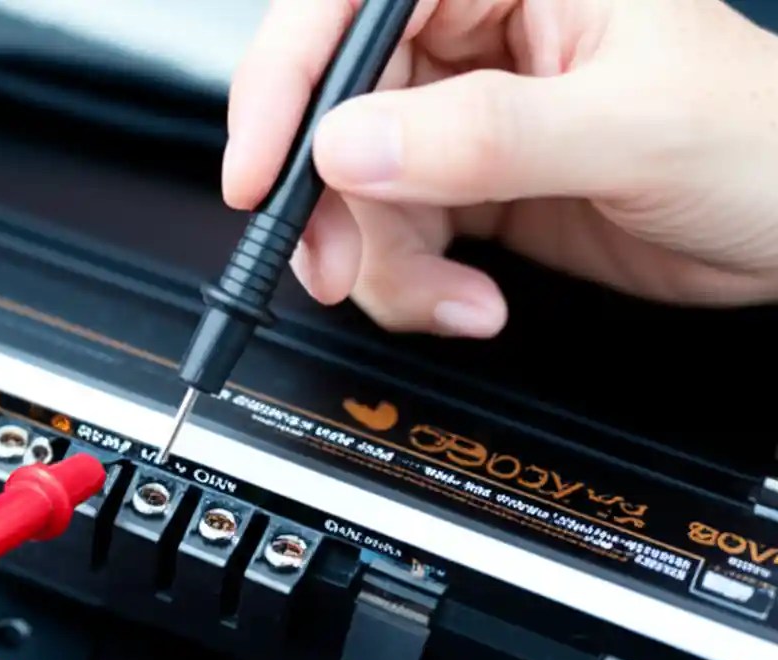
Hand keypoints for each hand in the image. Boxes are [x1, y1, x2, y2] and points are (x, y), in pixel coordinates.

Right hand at [226, 0, 777, 336]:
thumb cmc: (762, 143)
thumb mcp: (628, 130)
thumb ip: (484, 135)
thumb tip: (353, 146)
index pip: (349, 7)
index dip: (286, 81)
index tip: (261, 168)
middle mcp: (472, 35)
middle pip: (331, 109)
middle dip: (327, 204)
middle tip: (337, 265)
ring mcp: (461, 115)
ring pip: (350, 188)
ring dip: (379, 261)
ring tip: (450, 299)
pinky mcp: (464, 182)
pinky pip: (389, 234)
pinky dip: (412, 284)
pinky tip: (472, 300)